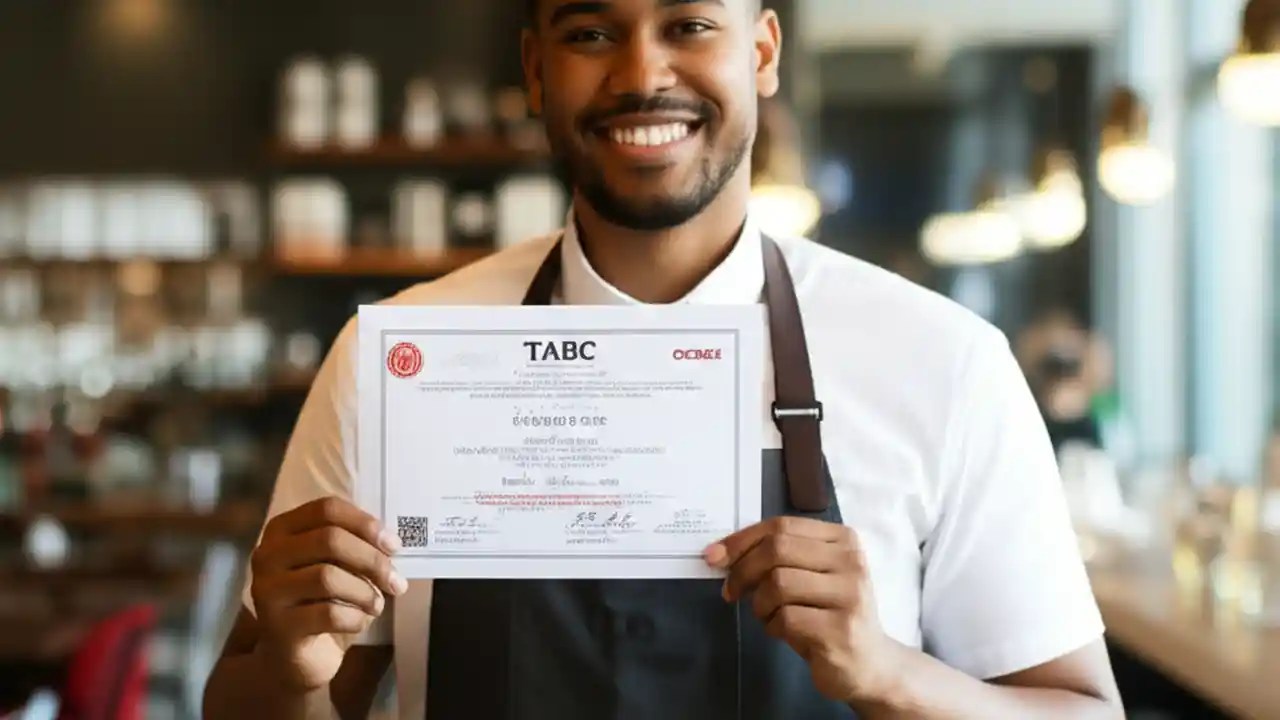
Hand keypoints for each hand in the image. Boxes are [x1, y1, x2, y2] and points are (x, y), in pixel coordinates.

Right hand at [249, 497, 407, 689]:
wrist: (292, 655)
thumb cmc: (319, 600)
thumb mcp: (333, 565)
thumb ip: (353, 545)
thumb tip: (390, 543)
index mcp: (282, 529)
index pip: (327, 509)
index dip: (365, 523)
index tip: (393, 545)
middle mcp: (267, 555)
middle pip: (330, 540)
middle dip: (372, 560)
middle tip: (396, 581)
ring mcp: (267, 590)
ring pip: (328, 577)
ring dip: (365, 592)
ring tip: (377, 605)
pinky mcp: (277, 625)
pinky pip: (328, 613)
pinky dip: (355, 618)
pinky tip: (359, 622)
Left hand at [705, 516, 899, 705]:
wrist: (870, 664)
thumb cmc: (829, 615)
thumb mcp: (810, 577)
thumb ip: (778, 558)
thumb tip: (721, 553)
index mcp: (843, 540)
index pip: (782, 526)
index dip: (742, 539)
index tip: (715, 555)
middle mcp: (851, 562)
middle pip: (777, 549)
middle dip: (743, 570)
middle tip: (730, 591)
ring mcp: (849, 596)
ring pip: (778, 583)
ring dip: (760, 604)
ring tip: (769, 616)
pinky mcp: (840, 630)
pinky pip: (785, 618)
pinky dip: (772, 626)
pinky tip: (783, 632)